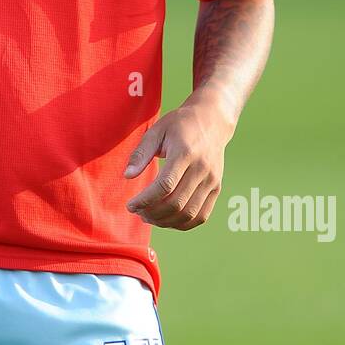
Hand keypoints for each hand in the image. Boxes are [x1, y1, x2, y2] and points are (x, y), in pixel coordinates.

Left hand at [122, 92, 234, 229]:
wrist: (212, 120)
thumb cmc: (180, 124)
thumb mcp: (157, 131)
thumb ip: (141, 153)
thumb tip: (127, 176)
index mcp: (185, 153)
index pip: (165, 185)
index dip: (145, 200)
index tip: (130, 205)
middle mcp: (202, 169)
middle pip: (176, 203)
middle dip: (152, 213)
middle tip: (137, 212)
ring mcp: (212, 180)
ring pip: (189, 214)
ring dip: (166, 221)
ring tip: (149, 217)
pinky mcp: (216, 188)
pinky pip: (201, 216)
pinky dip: (183, 224)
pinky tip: (167, 220)